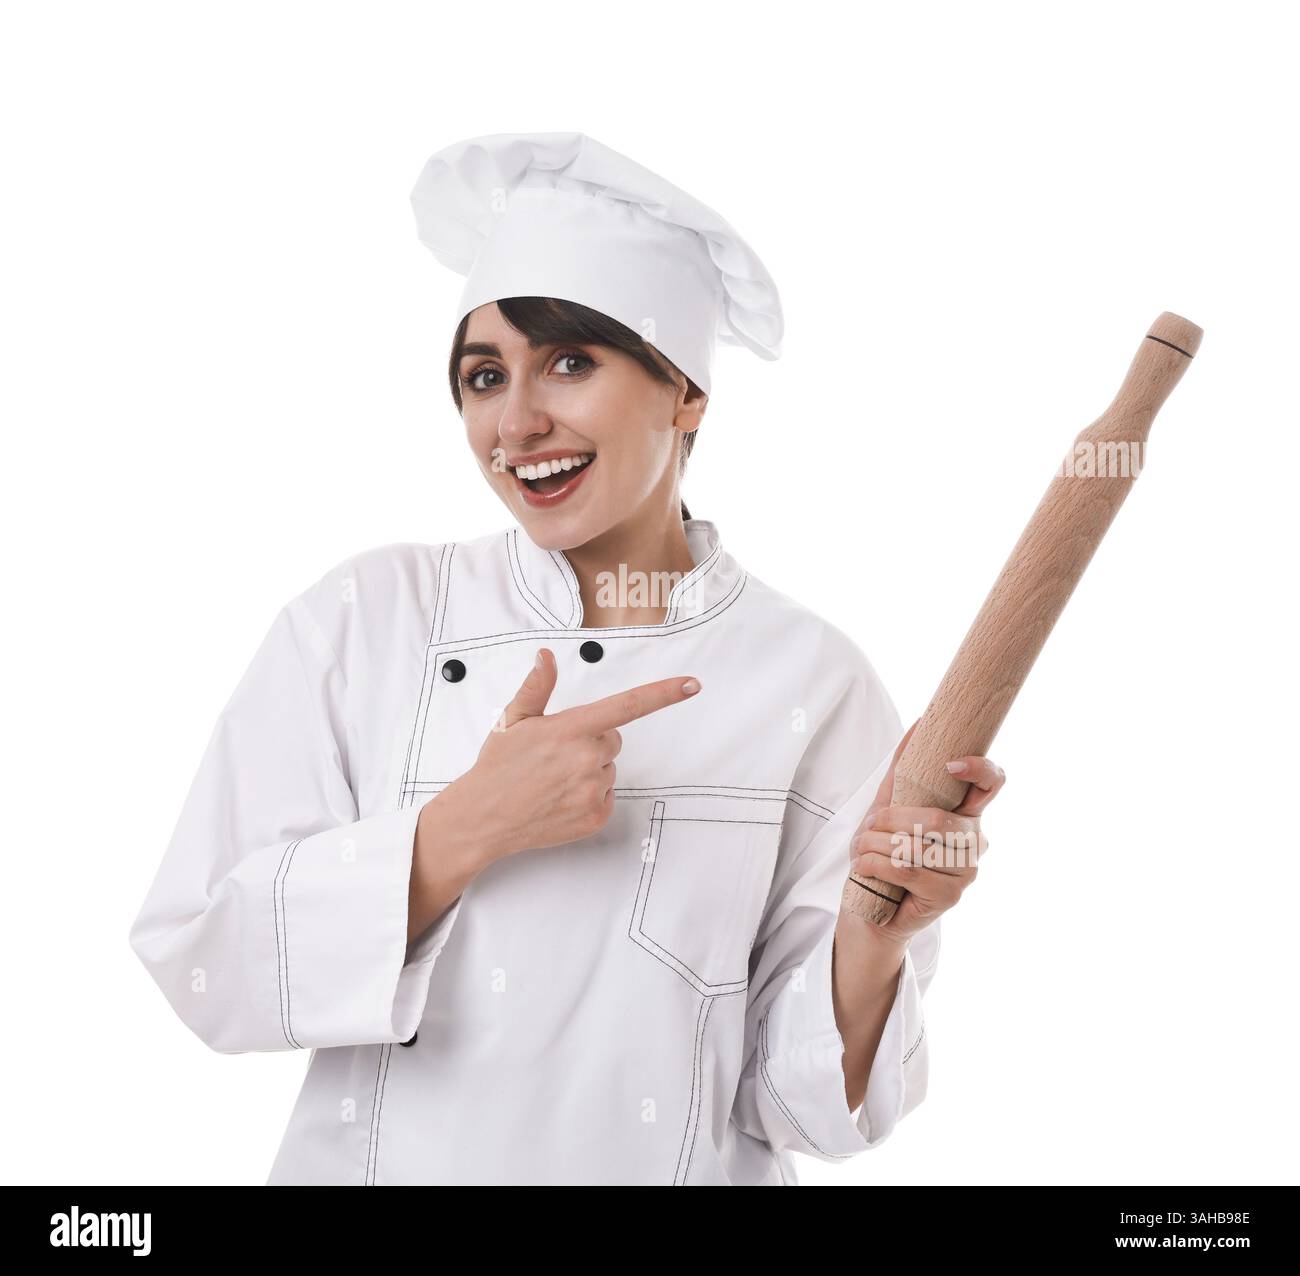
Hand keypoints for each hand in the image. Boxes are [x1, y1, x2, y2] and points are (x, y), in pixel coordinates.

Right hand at [446, 647, 700, 864]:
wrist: (483, 817)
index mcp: (571, 729)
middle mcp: (587, 759)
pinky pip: (606, 795)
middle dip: (592, 741)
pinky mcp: (595, 816)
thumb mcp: (513, 720)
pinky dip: (589, 795)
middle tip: (556, 753)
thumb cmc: (498, 767)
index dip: (664, 694)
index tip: (692, 685)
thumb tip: (547, 657)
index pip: (627, 705)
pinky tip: (560, 797)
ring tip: (553, 779)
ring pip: (608, 768)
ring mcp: (593, 791)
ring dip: (588, 770)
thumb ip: (537, 687)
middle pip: (613, 739)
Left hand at [846, 719, 1005, 947]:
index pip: (992, 784)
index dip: (979, 769)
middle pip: (938, 819)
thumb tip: (919, 722)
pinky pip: (907, 870)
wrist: (872, 906)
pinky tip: (864, 866)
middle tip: (870, 827)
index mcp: (966, 813)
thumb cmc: (884, 853)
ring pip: (917, 846)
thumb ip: (904, 770)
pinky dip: (874, 864)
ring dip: (875, 844)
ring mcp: (967, 871)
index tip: (950, 763)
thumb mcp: (889, 805)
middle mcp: (975, 841)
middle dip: (891, 820)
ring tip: (863, 848)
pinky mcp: (950, 896)